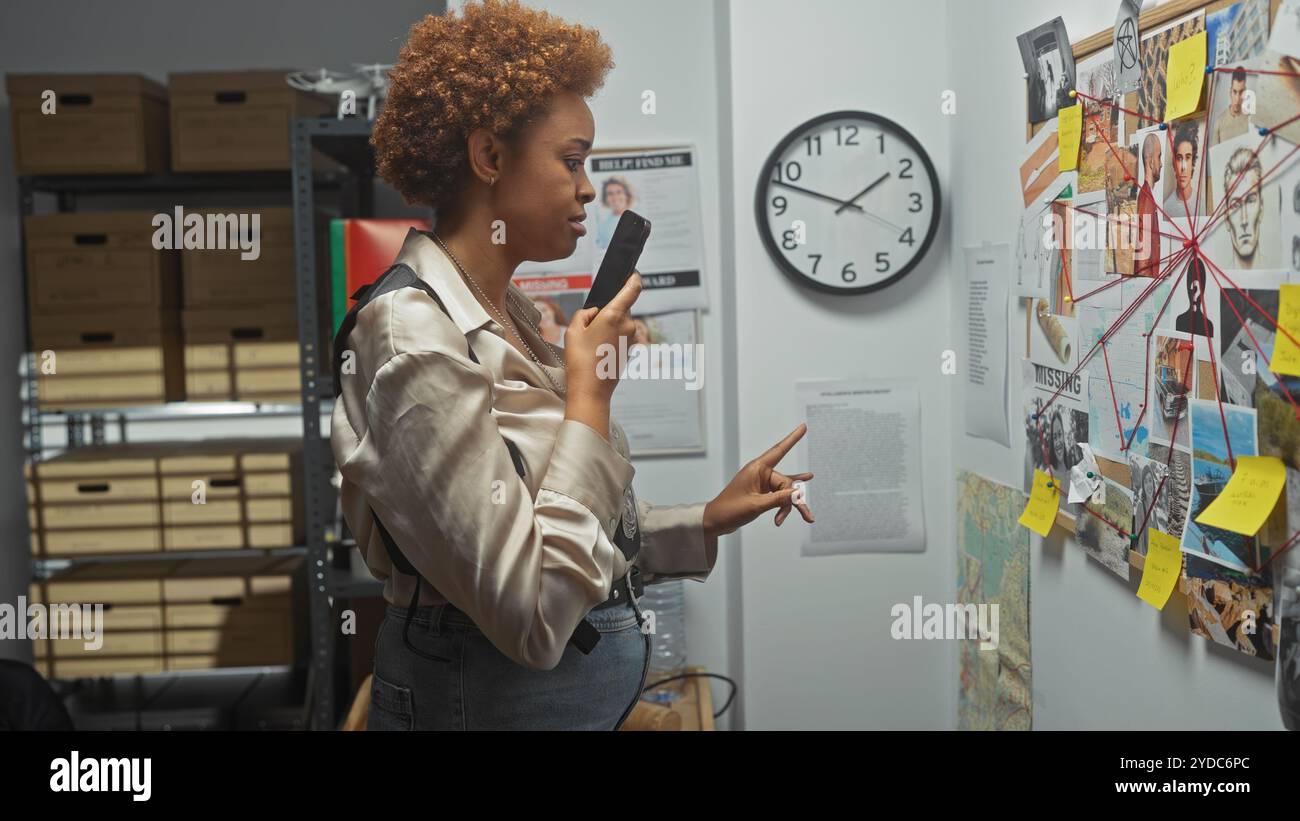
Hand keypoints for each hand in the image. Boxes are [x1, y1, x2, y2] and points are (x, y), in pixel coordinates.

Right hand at [563, 271, 641, 403]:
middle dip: (608, 312)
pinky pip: (621, 336)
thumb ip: (585, 313)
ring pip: (620, 323)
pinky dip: (611, 339)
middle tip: (590, 326)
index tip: (632, 273)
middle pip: (621, 308)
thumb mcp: (573, 329)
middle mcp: (628, 325)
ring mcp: (631, 339)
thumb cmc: (581, 360)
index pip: (633, 289)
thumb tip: (595, 312)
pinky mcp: (631, 350)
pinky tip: (598, 351)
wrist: (591, 389)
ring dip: (609, 327)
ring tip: (592, 343)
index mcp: (615, 315)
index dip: (633, 278)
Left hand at [703, 423, 814, 538]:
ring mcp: (762, 484)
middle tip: (804, 515)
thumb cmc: (730, 510)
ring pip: (785, 492)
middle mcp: (761, 473)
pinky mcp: (763, 493)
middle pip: (786, 482)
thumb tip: (798, 494)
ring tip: (808, 517)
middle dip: (792, 500)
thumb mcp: (755, 505)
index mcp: (756, 469)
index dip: (793, 438)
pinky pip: (780, 495)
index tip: (803, 427)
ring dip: (791, 505)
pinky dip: (787, 502)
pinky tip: (802, 496)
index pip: (779, 450)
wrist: (716, 521)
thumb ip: (778, 499)